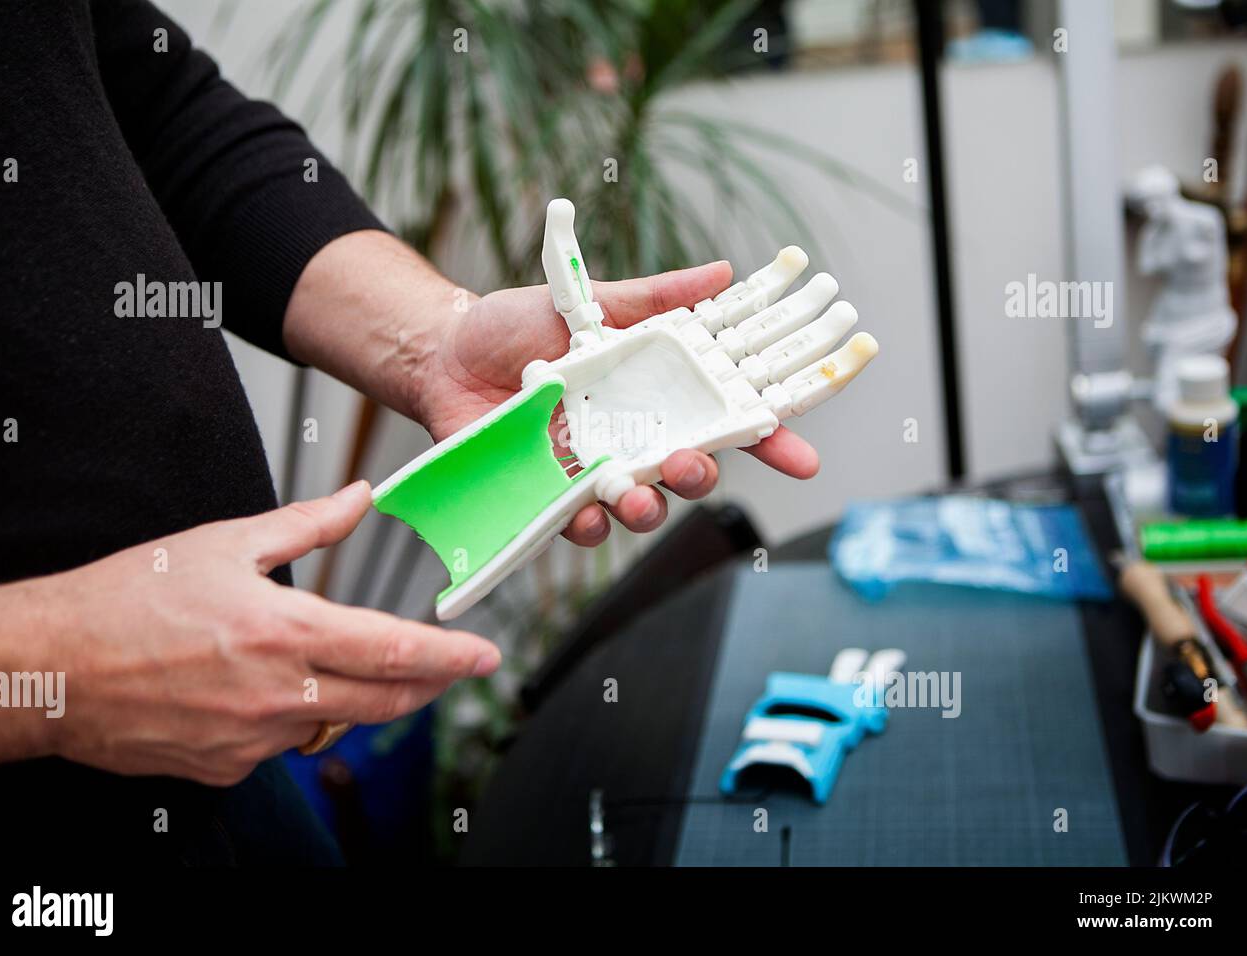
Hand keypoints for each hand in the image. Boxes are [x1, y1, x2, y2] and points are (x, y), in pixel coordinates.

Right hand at [44, 481, 498, 786]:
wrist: (54, 667)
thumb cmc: (131, 598)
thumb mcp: (225, 543)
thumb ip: (307, 524)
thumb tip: (361, 497)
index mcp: (285, 632)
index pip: (395, 651)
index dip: (451, 657)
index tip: (485, 657)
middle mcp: (278, 695)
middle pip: (385, 701)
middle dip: (427, 686)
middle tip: (447, 669)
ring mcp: (252, 740)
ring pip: (334, 722)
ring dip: (352, 698)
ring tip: (335, 664)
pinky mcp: (227, 768)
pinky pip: (283, 745)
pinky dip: (292, 718)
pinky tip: (262, 691)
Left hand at [416, 264, 820, 546]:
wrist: (443, 351)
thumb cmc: (514, 327)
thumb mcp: (585, 303)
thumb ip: (652, 298)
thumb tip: (722, 272)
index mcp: (650, 393)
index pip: (722, 421)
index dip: (767, 441)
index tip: (803, 459)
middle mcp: (630, 435)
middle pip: (688, 471)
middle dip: (700, 477)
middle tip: (691, 466)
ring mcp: (592, 469)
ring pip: (640, 506)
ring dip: (649, 509)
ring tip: (637, 495)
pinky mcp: (549, 495)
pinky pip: (580, 525)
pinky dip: (588, 525)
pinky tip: (585, 512)